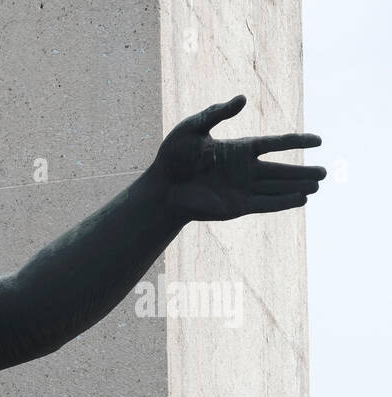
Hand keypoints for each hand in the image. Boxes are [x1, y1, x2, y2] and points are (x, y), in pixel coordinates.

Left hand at [155, 94, 324, 221]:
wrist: (160, 187)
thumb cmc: (173, 156)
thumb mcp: (193, 128)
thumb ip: (218, 113)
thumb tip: (243, 99)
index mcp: (238, 149)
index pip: (274, 144)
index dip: (296, 142)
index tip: (318, 140)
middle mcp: (244, 170)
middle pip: (280, 170)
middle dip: (302, 172)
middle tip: (325, 172)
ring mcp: (241, 189)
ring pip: (276, 188)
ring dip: (297, 187)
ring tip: (318, 186)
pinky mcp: (236, 207)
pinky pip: (265, 204)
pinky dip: (283, 203)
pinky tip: (301, 200)